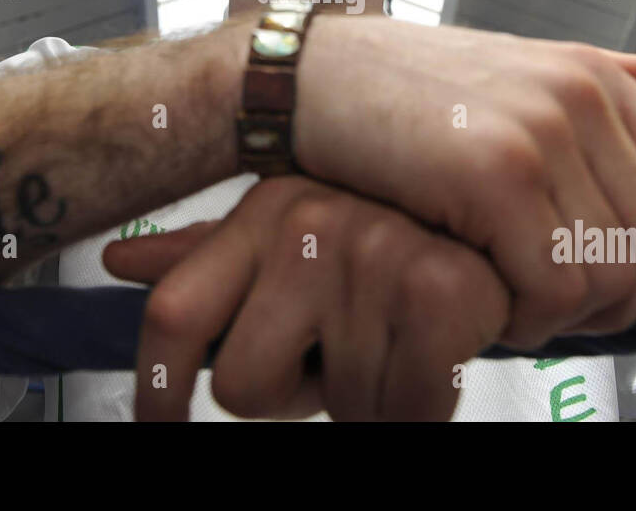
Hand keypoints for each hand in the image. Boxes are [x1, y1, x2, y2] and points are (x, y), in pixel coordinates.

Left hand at [103, 175, 510, 421]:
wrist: (513, 216)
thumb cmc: (396, 237)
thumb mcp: (294, 239)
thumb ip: (215, 260)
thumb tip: (122, 264)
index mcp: (264, 209)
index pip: (175, 313)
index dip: (154, 387)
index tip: (158, 425)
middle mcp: (306, 222)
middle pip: (242, 386)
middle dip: (294, 396)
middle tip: (344, 353)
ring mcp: (371, 253)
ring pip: (332, 407)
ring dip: (368, 398)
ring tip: (400, 339)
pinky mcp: (437, 291)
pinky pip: (401, 412)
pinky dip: (421, 404)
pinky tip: (438, 354)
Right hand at [294, 18, 635, 347]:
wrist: (304, 79)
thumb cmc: (396, 88)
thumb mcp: (509, 65)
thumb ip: (591, 79)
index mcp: (593, 74)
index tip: (611, 270)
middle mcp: (581, 95)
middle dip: (618, 296)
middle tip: (557, 308)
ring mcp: (541, 132)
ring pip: (614, 273)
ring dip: (567, 315)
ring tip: (510, 303)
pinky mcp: (493, 174)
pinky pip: (552, 286)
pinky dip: (524, 318)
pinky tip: (479, 300)